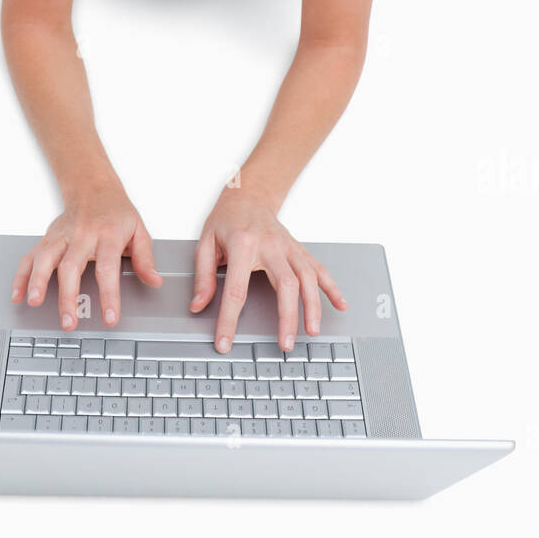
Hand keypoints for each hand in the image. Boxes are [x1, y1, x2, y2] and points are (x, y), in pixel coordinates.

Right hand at [11, 185, 161, 330]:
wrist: (93, 186)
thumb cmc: (116, 211)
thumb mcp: (139, 230)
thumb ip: (146, 258)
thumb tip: (155, 281)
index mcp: (107, 235)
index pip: (108, 268)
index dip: (109, 295)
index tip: (109, 317)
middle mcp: (82, 235)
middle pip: (71, 266)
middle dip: (68, 296)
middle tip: (69, 321)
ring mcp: (62, 236)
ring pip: (45, 258)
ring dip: (38, 281)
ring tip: (34, 303)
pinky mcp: (48, 238)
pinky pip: (31, 256)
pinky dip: (22, 275)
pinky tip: (18, 293)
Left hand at [190, 191, 347, 352]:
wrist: (249, 194)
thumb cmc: (226, 219)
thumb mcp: (205, 242)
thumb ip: (203, 276)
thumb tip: (199, 305)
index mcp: (243, 245)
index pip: (237, 290)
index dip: (229, 320)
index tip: (225, 342)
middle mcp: (270, 246)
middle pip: (285, 285)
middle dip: (288, 317)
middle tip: (286, 344)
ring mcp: (288, 247)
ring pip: (307, 278)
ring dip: (313, 306)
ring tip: (313, 331)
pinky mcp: (299, 249)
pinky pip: (319, 269)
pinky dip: (332, 288)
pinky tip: (339, 304)